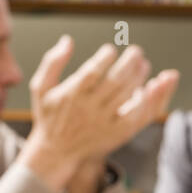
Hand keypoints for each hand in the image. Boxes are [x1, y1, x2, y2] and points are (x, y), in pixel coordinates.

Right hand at [21, 35, 179, 191]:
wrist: (56, 152)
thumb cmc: (50, 116)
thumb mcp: (41, 88)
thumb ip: (52, 62)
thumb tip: (68, 40)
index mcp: (71, 95)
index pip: (91, 73)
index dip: (104, 58)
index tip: (111, 50)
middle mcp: (89, 109)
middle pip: (114, 82)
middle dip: (128, 63)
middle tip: (136, 52)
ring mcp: (104, 123)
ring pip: (126, 97)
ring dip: (138, 78)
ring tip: (144, 65)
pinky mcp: (116, 134)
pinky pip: (135, 117)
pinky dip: (145, 102)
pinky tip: (150, 88)